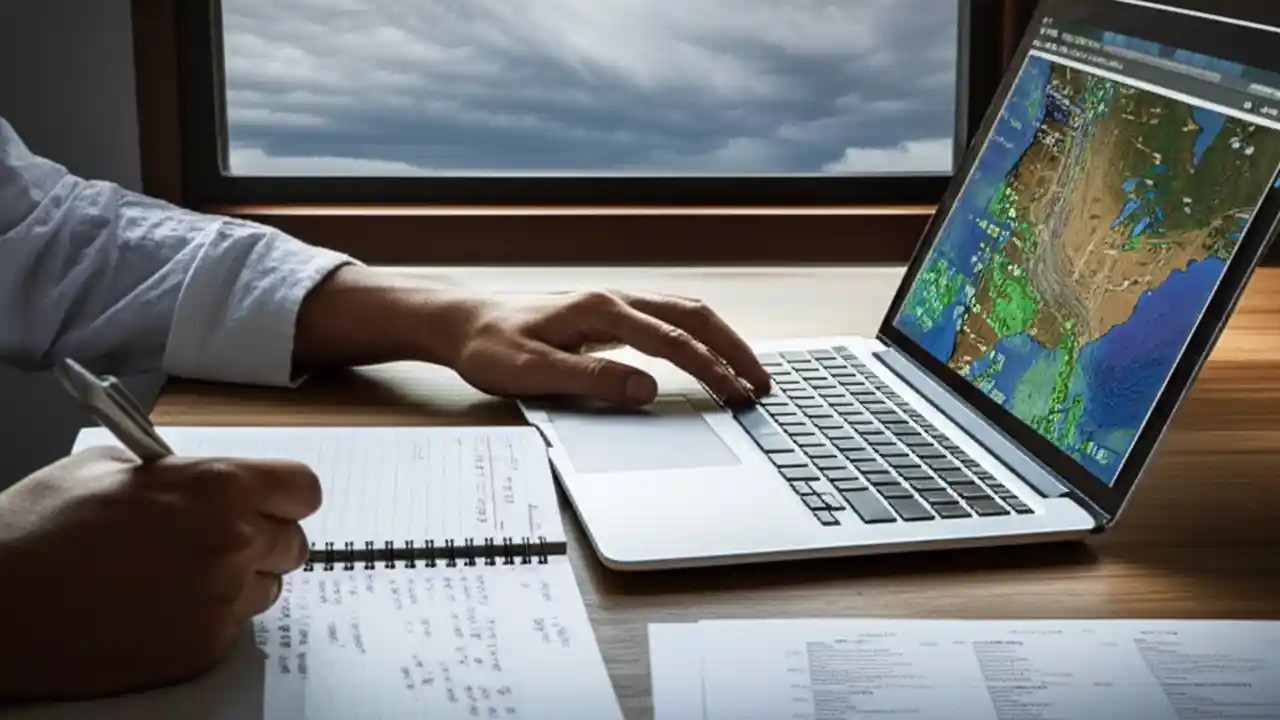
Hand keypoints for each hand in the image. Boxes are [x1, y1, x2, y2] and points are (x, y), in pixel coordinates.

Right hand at [0, 447, 320, 699]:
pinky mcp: (202, 647)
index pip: (304, 489)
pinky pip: (231, 627)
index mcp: (220, 486)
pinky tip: (158, 608)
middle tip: (219, 540)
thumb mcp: (110, 466)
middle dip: (264, 539)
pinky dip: (206, 618)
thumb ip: (178, 472)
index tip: (268, 501)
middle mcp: (234, 542)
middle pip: (293, 543)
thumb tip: (203, 481)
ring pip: (268, 588)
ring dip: (241, 581)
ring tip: (181, 576)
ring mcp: (221, 600)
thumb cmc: (40, 527)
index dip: (284, 495)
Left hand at [294, 267, 771, 405]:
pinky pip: (669, 317)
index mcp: (600, 311)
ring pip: (686, 312)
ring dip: (722, 339)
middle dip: (734, 349)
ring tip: (749, 373)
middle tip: (763, 384)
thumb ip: (589, 380)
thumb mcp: (530, 372)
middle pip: (693, 316)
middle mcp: (614, 299)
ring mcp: (613, 303)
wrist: (460, 321)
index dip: (710, 369)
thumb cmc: (489, 347)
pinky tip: (709, 355)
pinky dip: (700, 334)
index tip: (738, 394)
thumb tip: (647, 390)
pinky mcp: (608, 314)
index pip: (672, 341)